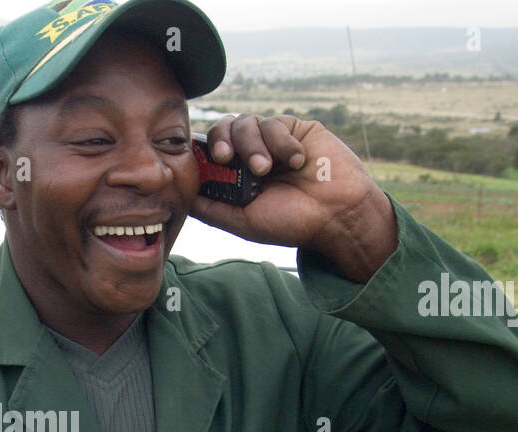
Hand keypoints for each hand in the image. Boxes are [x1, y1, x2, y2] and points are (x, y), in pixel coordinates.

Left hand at [190, 113, 396, 282]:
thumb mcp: (242, 221)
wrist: (336, 214)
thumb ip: (211, 208)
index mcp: (236, 176)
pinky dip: (282, 143)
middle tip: (226, 157)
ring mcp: (272, 140)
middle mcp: (251, 155)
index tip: (208, 161)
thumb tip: (182, 195)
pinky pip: (275, 123)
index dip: (204, 150)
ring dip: (253, 145)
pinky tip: (297, 162)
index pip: (210, 151)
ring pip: (246, 123)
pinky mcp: (294, 129)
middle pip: (223, 129)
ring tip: (267, 170)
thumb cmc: (291, 222)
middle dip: (221, 140)